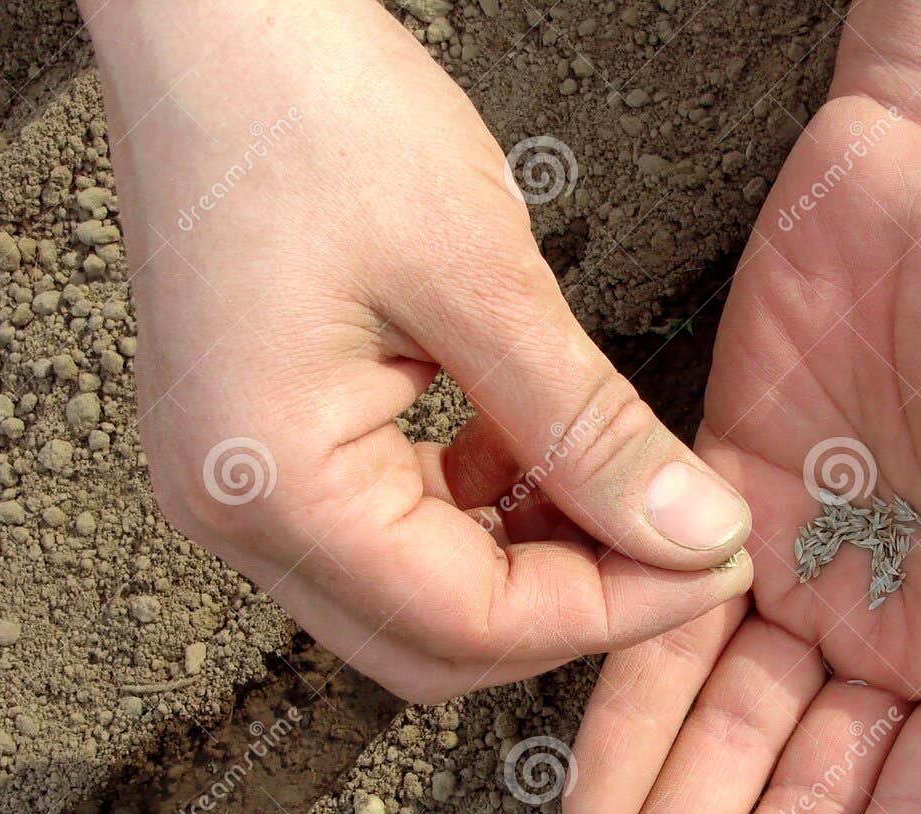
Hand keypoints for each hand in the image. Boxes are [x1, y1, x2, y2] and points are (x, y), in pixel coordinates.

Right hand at [82, 0, 751, 702]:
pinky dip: (483, 516)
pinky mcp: (272, 452)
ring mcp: (245, 490)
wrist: (211, 23)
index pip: (468, 624)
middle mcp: (239, 516)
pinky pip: (396, 534)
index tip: (710, 566)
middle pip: (436, 645)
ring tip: (620, 490)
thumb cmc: (308, 110)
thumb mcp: (481, 275)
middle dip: (570, 610)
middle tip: (678, 549)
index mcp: (272, 487)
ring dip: (531, 565)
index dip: (609, 612)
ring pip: (420, 599)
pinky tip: (539, 452)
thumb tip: (694, 531)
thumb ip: (592, 428)